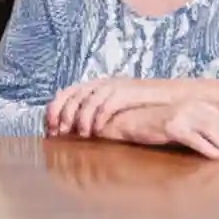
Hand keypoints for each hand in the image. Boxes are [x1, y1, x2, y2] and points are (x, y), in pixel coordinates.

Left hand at [47, 78, 182, 137]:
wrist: (168, 97)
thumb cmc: (137, 108)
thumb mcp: (110, 110)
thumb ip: (92, 116)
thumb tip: (69, 132)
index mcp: (92, 87)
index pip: (64, 94)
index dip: (54, 110)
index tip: (50, 129)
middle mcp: (100, 83)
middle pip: (72, 96)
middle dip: (64, 115)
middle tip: (60, 134)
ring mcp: (113, 86)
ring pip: (88, 100)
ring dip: (80, 119)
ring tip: (79, 134)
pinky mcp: (126, 91)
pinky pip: (107, 104)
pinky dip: (99, 118)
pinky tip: (97, 131)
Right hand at [108, 100, 218, 159]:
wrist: (131, 121)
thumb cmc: (160, 124)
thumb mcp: (187, 121)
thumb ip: (210, 124)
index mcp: (198, 105)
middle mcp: (192, 106)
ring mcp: (181, 115)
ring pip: (211, 130)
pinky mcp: (171, 126)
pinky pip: (194, 138)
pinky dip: (208, 148)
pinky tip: (218, 157)